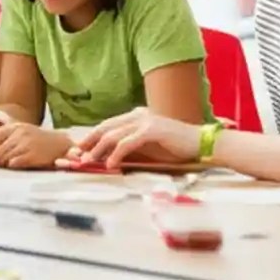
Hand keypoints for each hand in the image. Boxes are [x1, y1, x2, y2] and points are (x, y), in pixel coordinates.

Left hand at [0, 122, 72, 168]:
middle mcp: (18, 134)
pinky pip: (14, 164)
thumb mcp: (19, 134)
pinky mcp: (32, 155)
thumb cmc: (37, 141)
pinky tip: (16, 168)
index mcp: (13, 128)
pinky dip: (12, 167)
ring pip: (3, 159)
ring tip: (6, 168)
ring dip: (2, 165)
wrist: (61, 144)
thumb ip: (2, 141)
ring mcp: (25, 144)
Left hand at [75, 107, 200, 167]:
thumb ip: (129, 148)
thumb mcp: (147, 148)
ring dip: (98, 150)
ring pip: (113, 135)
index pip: (108, 125)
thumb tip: (106, 157)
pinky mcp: (152, 130)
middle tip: (76, 155)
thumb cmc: (175, 149)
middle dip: (89, 142)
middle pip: (106, 127)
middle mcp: (138, 115)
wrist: (202, 145)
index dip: (91, 137)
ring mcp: (145, 121)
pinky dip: (116, 154)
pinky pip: (127, 142)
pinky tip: (110, 164)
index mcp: (136, 116)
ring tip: (88, 162)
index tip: (79, 150)